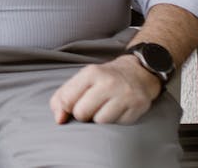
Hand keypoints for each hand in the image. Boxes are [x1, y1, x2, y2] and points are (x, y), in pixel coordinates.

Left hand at [48, 55, 162, 124]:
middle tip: (92, 106)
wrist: (138, 73)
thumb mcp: (82, 79)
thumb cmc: (104, 79)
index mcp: (91, 72)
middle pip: (82, 113)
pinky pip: (118, 125)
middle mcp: (109, 82)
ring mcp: (125, 95)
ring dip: (100, 118)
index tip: (73, 105)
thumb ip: (62, 97)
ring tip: (106, 107)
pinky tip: (119, 109)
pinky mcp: (137, 106)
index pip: (67, 100)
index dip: (67, 108)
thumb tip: (59, 119)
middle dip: (83, 114)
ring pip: (100, 122)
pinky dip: (116, 121)